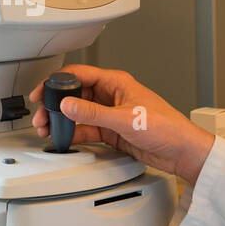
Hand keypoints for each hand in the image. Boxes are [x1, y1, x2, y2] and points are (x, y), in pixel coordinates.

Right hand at [29, 65, 214, 182]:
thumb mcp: (124, 119)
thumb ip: (92, 113)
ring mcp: (111, 113)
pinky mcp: (112, 131)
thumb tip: (67, 105)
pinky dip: (73, 133)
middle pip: (75, 94)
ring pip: (78, 113)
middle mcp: (111, 95)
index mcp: (116, 82)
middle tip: (42, 116)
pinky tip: (64, 138)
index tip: (42, 93)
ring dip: (62, 121)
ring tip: (48, 129)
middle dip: (56, 104)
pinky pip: (87, 129)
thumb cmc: (166, 127)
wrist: (182, 151)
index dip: (56, 82)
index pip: (78, 75)